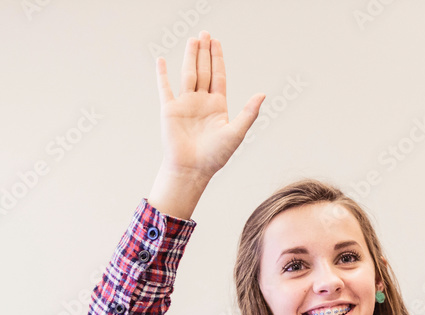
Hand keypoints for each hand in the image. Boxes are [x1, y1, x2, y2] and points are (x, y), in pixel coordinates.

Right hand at [150, 31, 263, 218]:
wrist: (192, 169)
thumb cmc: (215, 156)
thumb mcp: (236, 132)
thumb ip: (249, 112)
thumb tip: (263, 94)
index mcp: (217, 106)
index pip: (218, 76)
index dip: (217, 58)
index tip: (216, 42)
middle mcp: (201, 102)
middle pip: (203, 70)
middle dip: (204, 52)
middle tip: (205, 34)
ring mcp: (185, 104)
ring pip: (187, 74)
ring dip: (189, 57)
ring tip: (192, 40)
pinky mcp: (169, 110)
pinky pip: (165, 88)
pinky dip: (162, 74)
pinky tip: (162, 61)